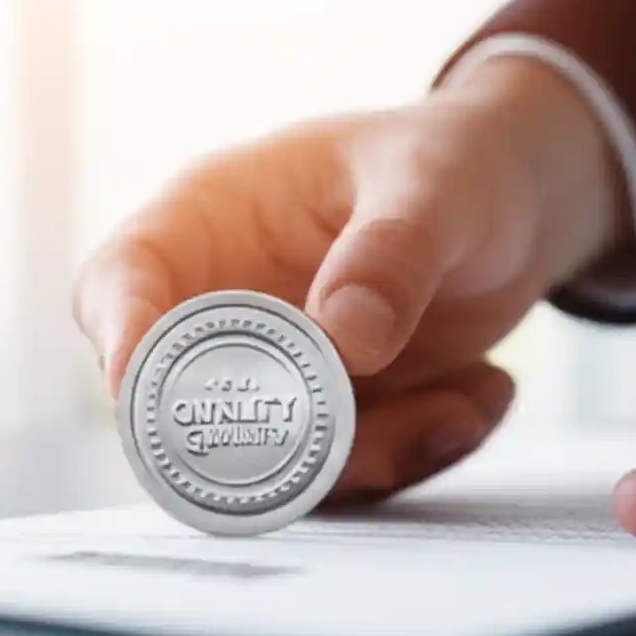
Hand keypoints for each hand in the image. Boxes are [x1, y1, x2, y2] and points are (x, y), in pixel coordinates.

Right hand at [75, 57, 628, 503]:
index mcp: (212, 220)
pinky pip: (347, 472)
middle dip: (271, 438)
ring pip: (272, 461)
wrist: (513, 206)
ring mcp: (275, 374)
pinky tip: (479, 396)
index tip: (147, 391)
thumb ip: (393, 250)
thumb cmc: (450, 163)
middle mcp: (227, 306)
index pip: (125, 280)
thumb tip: (341, 340)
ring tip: (465, 404)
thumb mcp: (435, 182)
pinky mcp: (329, 422)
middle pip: (186, 402)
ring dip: (371, 454)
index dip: (123, 337)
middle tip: (376, 428)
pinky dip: (416, 452)